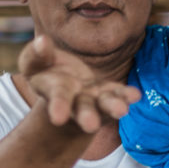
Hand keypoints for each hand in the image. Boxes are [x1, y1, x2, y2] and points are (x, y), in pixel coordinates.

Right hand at [19, 35, 139, 133]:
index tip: (58, 118)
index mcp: (55, 93)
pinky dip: (126, 95)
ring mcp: (95, 98)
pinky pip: (118, 93)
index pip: (57, 99)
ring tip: (122, 110)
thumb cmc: (44, 70)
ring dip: (113, 106)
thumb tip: (43, 41)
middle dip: (86, 116)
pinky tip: (135, 95)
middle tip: (90, 125)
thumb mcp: (33, 63)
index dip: (58, 107)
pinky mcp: (108, 92)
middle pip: (83, 110)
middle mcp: (77, 101)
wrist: (63, 81)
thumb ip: (35, 55)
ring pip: (104, 104)